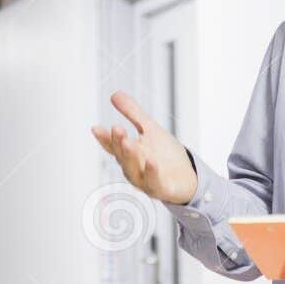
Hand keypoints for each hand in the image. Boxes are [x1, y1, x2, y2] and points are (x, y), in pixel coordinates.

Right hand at [90, 91, 198, 205]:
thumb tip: (114, 94)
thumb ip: (133, 113)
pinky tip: (153, 162)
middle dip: (119, 142)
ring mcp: (145, 181)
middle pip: (122, 156)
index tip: (96, 128)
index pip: (113, 146)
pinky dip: (152, 173)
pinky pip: (155, 183)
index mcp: (129, 154)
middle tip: (117, 129)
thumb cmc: (166, 155)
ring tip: (128, 142)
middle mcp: (133, 168)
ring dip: (130, 156)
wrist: (188, 176)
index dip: (104, 138)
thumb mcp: (150, 129)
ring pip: (134, 170)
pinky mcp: (162, 189)